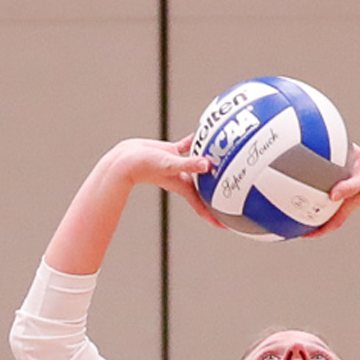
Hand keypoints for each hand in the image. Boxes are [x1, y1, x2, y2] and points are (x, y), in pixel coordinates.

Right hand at [107, 137, 224, 229]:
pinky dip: (196, 142)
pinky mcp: (171, 152)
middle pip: (205, 188)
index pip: (203, 205)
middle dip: (218, 192)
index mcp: (184, 186)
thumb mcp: (169, 165)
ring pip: (199, 165)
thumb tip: (207, 164)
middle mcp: (183, 178)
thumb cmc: (145, 166)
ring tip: (226, 160)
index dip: (215, 216)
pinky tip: (204, 135)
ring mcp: (177, 165)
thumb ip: (189, 164)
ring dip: (210, 164)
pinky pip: (188, 147)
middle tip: (235, 194)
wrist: (125, 160)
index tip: (229, 224)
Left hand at [305, 145, 359, 237]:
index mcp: (350, 199)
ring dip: (317, 178)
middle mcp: (349, 189)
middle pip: (326, 201)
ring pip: (331, 179)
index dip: (316, 230)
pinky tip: (320, 141)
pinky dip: (332, 152)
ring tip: (300, 171)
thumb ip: (350, 187)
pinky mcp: (359, 162)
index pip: (331, 220)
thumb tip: (331, 195)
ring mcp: (353, 176)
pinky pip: (341, 157)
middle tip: (292, 203)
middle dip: (310, 204)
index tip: (300, 234)